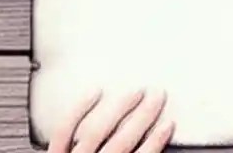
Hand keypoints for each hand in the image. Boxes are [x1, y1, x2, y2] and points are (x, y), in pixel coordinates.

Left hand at [46, 88, 173, 152]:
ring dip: (120, 108)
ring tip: (134, 92)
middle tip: (156, 98)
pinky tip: (93, 95)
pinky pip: (65, 130)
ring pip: (98, 131)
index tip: (168, 125)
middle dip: (144, 116)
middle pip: (124, 140)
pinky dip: (79, 110)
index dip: (157, 140)